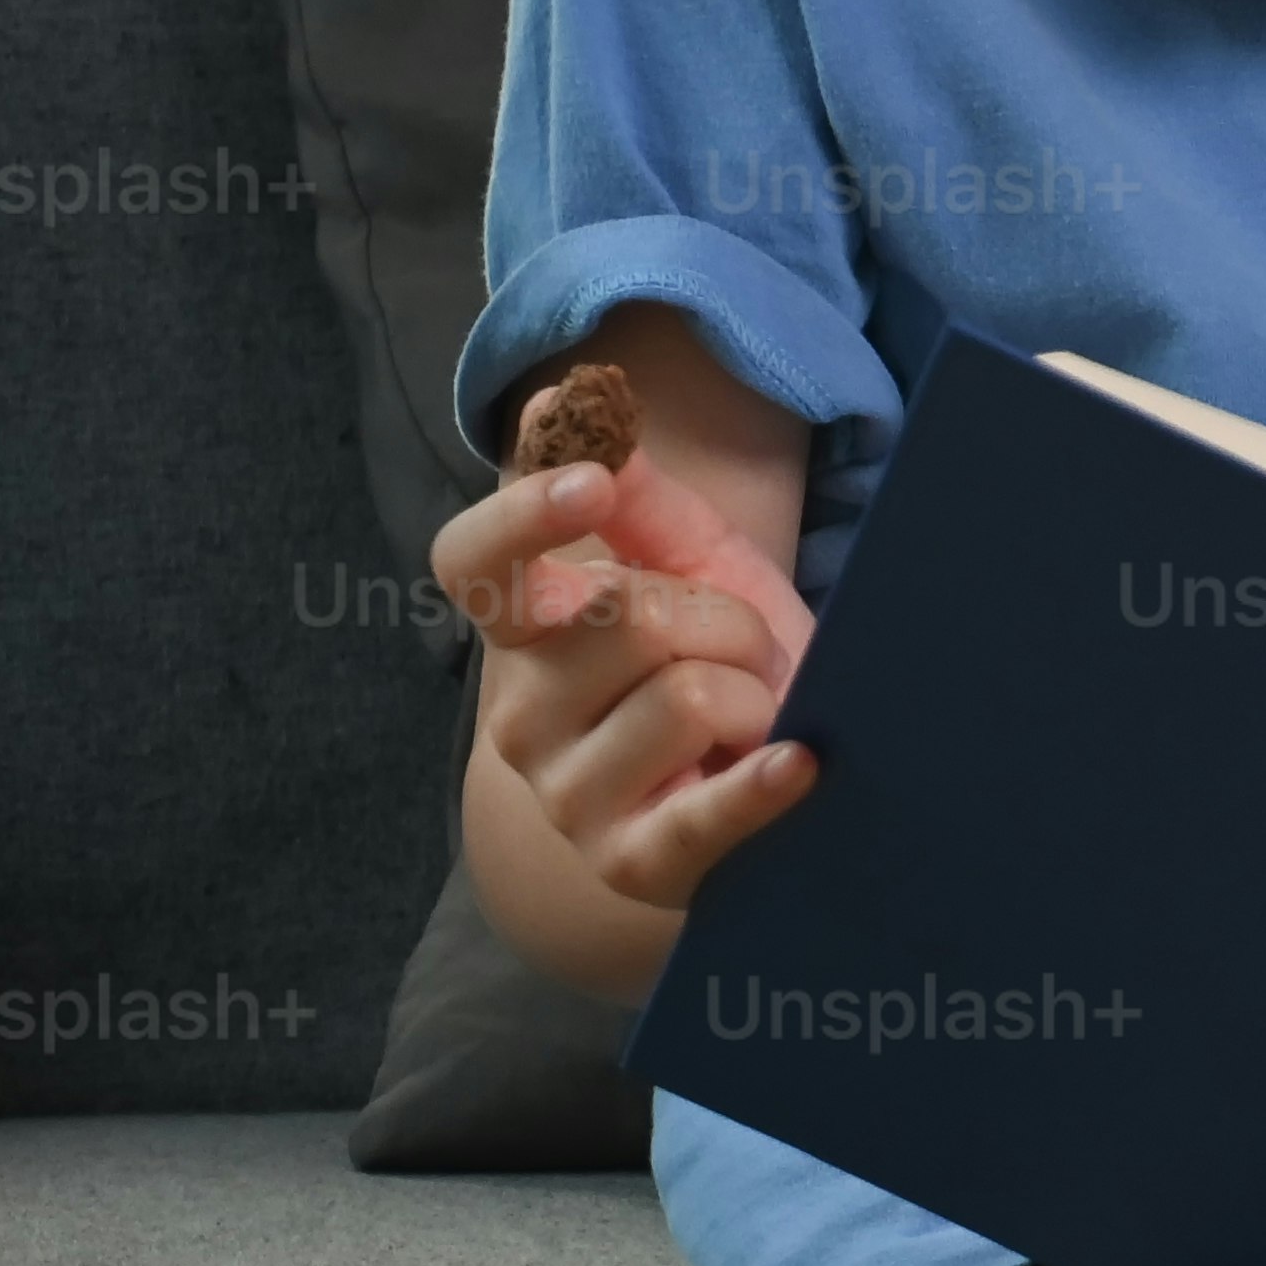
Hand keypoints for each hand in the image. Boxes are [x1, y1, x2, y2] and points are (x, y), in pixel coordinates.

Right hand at [432, 444, 822, 915]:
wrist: (761, 767)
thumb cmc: (720, 653)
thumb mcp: (692, 561)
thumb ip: (632, 494)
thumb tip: (560, 402)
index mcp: (523, 629)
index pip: (471, 564)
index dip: (523, 517)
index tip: (590, 480)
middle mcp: (521, 715)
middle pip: (630, 619)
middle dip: (725, 619)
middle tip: (741, 647)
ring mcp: (567, 796)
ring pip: (685, 697)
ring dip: (754, 691)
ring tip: (751, 713)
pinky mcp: (633, 863)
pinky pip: (703, 812)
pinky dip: (757, 786)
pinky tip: (794, 763)